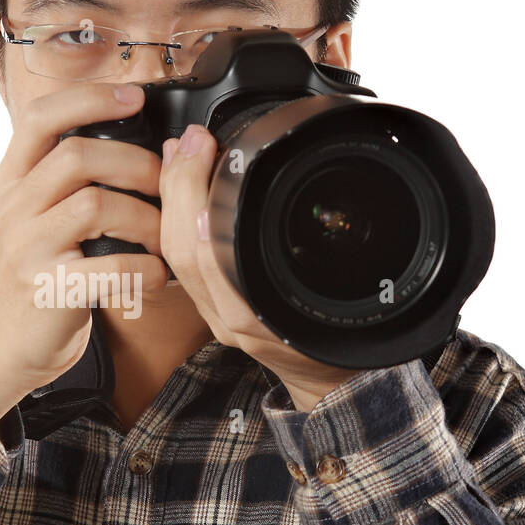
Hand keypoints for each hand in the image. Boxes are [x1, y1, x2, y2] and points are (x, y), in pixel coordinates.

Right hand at [0, 81, 168, 426]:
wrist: (2, 342)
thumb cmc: (35, 271)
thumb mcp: (33, 212)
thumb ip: (64, 175)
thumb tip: (137, 138)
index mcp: (11, 179)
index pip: (41, 117)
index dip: (90, 99)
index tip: (134, 97)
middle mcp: (13, 207)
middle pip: (77, 156)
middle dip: (135, 164)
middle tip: (164, 185)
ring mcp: (27, 248)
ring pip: (95, 205)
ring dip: (146, 219)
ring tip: (163, 237)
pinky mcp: (49, 290)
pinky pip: (112, 268)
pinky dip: (147, 269)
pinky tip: (157, 275)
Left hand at [159, 123, 364, 411]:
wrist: (336, 385)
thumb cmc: (346, 342)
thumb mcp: (349, 298)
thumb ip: (324, 262)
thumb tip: (296, 217)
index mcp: (256, 311)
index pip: (206, 253)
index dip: (198, 202)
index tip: (204, 153)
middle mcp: (230, 314)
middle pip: (183, 247)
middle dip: (180, 187)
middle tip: (190, 140)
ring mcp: (219, 313)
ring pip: (178, 254)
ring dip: (174, 198)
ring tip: (181, 153)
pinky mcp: (216, 307)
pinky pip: (185, 262)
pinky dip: (179, 220)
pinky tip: (182, 191)